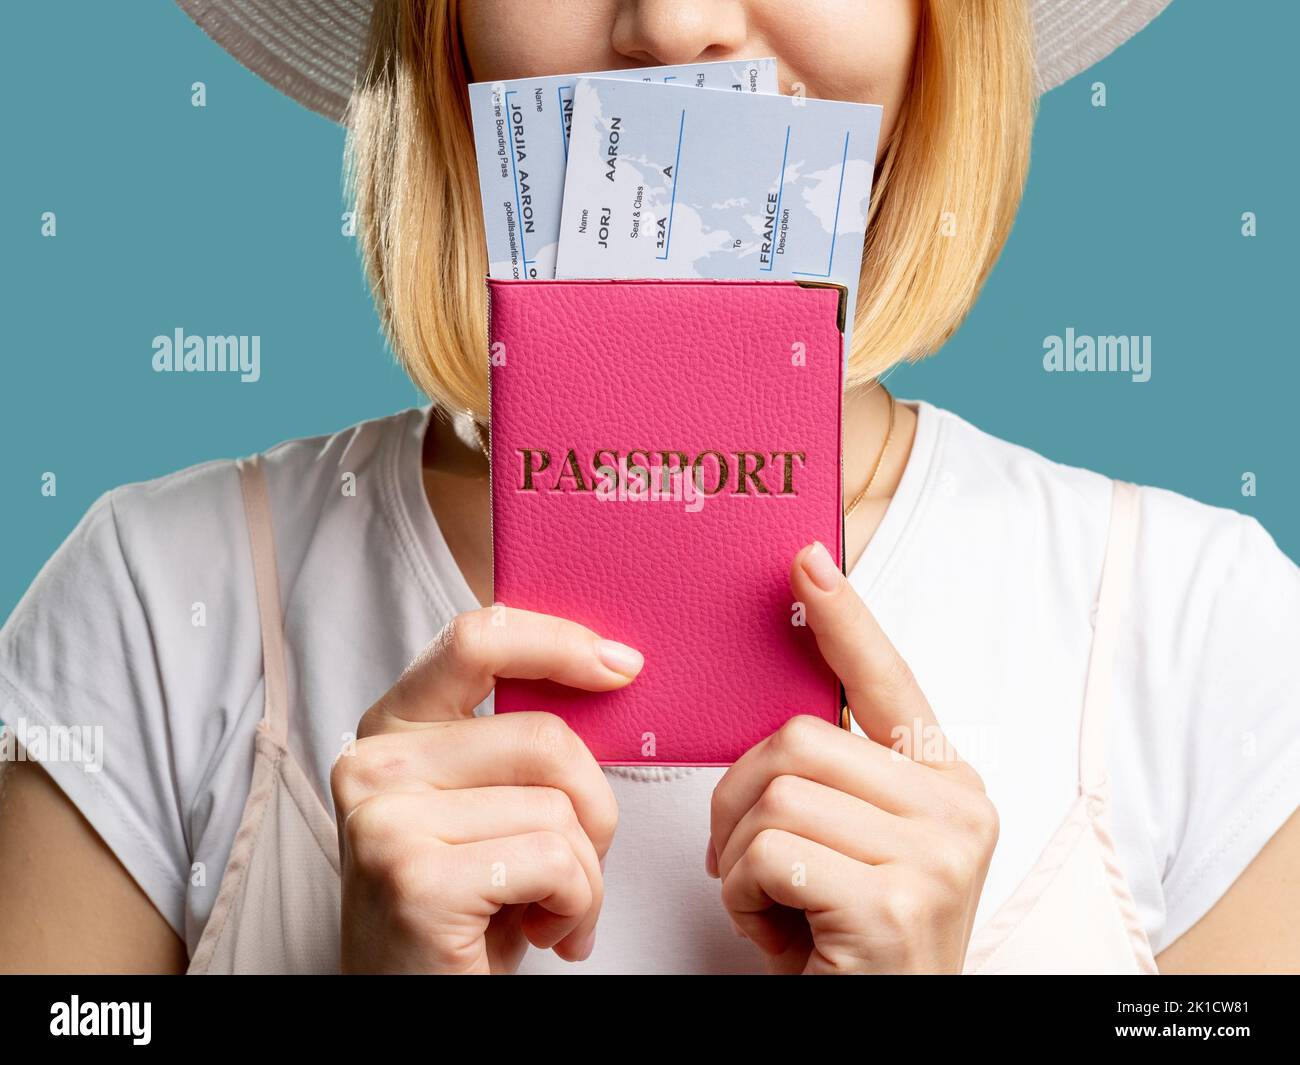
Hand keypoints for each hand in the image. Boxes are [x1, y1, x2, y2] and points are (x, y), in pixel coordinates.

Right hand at [331, 607, 639, 972]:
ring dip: (586, 875)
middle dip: (596, 810)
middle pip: (545, 738)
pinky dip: (576, 906)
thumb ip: (517, 740)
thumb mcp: (485, 805)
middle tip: (582, 864)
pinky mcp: (415, 877)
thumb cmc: (469, 906)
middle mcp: (375, 763)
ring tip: (552, 911)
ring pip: (558, 808)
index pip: (478, 639)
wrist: (416, 1007)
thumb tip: (613, 667)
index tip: (623, 668)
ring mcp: (386, 818)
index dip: (560, 642)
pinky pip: (554, 862)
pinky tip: (544, 935)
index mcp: (393, 726)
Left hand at [707, 541, 998, 973]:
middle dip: (740, 798)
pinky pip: (769, 855)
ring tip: (775, 905)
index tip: (807, 562)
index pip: (888, 683)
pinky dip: (745, 896)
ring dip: (741, 859)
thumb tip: (778, 721)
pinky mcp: (894, 904)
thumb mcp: (861, 848)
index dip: (845, 620)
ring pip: (776, 796)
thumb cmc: (857, 943)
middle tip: (745, 857)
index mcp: (948, 783)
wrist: (888, 1034)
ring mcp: (935, 857)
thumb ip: (839, 779)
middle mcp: (957, 810)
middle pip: (799, 740)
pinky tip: (779, 934)